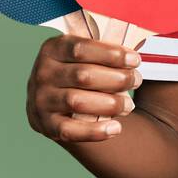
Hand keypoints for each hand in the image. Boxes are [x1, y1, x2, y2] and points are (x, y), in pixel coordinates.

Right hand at [26, 32, 142, 142]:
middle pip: (83, 76)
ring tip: (129, 105)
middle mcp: (42, 73)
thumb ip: (105, 50)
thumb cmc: (81, 72)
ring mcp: (41, 100)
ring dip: (110, 104)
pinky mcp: (45, 125)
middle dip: (117, 79)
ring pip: (78, 102)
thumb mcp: (86, 55)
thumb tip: (137, 46)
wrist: (54, 101)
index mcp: (53, 49)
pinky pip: (70, 130)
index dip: (111, 55)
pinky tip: (116, 128)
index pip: (81, 49)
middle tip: (136, 81)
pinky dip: (95, 131)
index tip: (136, 60)